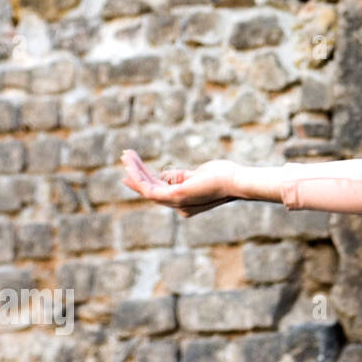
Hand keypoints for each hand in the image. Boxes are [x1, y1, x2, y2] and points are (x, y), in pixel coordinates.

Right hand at [120, 149, 240, 217]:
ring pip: (147, 188)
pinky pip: (150, 187)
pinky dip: (138, 175)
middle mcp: (179, 207)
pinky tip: (132, 164)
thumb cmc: (223, 176)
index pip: (160, 192)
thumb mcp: (197, 175)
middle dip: (136, 175)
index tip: (131, 172)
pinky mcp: (176, 196)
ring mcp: (176, 203)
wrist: (236, 181)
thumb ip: (180, 176)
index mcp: (185, 203)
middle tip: (124, 159)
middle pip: (151, 190)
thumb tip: (163, 174)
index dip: (145, 182)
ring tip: (125, 155)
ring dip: (134, 171)